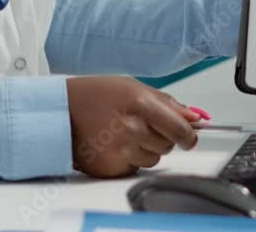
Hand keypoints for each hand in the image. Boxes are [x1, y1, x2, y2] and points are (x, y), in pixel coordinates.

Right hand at [65, 76, 201, 177]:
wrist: (60, 111)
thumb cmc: (96, 94)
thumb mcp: (134, 87)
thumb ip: (167, 103)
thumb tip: (195, 117)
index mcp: (140, 105)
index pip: (180, 129)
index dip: (189, 135)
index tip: (190, 137)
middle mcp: (130, 129)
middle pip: (168, 146)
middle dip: (163, 137)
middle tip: (143, 125)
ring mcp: (119, 151)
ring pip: (153, 160)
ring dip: (146, 149)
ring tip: (125, 133)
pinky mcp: (109, 168)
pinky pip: (135, 168)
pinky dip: (130, 159)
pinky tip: (115, 144)